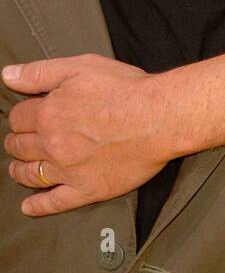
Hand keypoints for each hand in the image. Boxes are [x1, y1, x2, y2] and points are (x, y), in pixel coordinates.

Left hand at [2, 54, 165, 214]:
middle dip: (17, 142)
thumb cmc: (125, 89)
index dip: (21, 115)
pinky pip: (54, 202)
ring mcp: (68, 171)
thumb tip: (7, 75)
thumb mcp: (81, 66)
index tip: (27, 115)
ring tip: (19, 169)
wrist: (160, 118)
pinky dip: (38, 205)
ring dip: (20, 171)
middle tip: (21, 141)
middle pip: (20, 146)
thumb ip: (41, 72)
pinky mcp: (87, 190)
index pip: (19, 117)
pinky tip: (29, 206)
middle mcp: (52, 144)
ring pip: (30, 174)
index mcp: (49, 113)